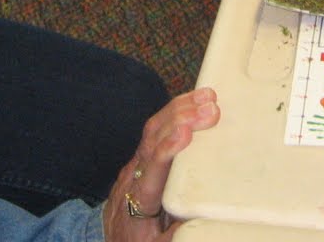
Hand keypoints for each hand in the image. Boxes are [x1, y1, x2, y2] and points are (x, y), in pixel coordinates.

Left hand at [101, 87, 220, 239]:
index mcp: (138, 200)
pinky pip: (156, 131)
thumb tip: (202, 217)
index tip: (186, 132)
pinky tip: (192, 103)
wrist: (113, 241)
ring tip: (206, 97)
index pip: (152, 168)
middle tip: (210, 108)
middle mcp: (133, 177)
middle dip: (181, 118)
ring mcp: (135, 165)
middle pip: (153, 140)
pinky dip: (174, 114)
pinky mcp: (142, 160)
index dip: (168, 148)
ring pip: (153, 130)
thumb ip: (178, 233)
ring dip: (179, 109)